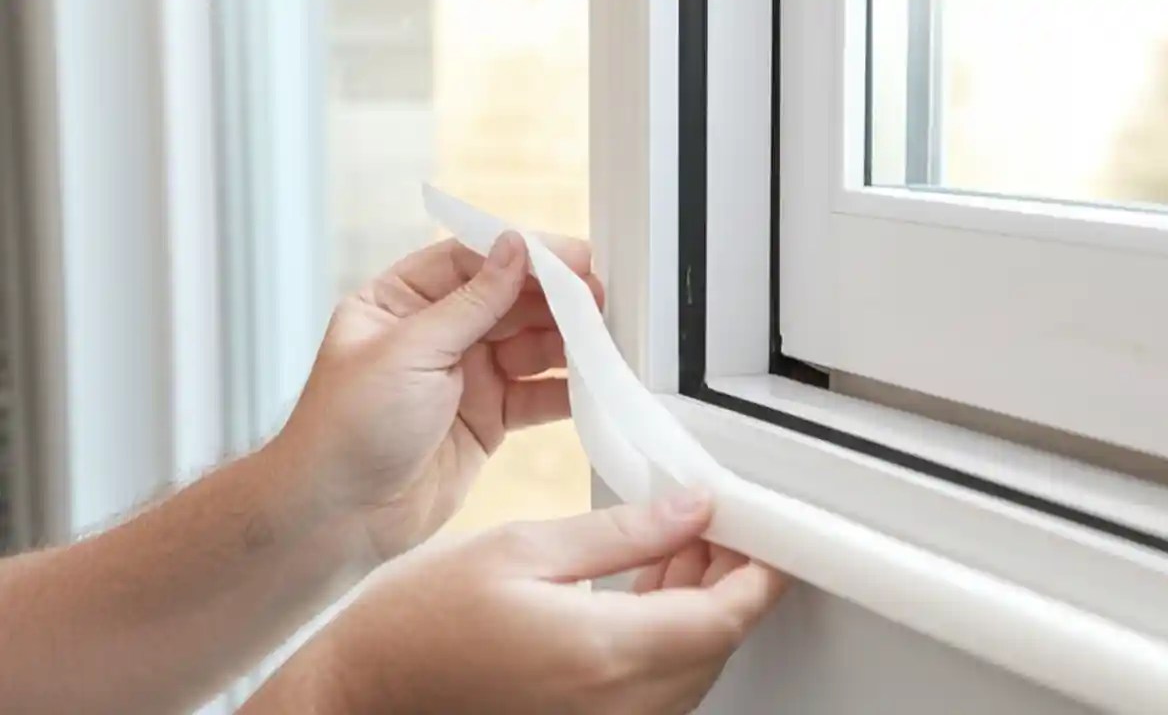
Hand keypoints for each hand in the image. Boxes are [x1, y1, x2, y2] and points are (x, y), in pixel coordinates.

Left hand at [275, 232, 599, 561]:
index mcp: (400, 302)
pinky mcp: (487, 420)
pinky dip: (566, 390)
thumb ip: (471, 301)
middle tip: (600, 300)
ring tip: (606, 341)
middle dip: (555, 300)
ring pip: (529, 347)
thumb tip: (515, 248)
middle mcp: (435, 334)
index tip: (572, 259)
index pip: (471, 261)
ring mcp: (464, 377)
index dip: (524, 256)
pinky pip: (536, 396)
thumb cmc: (347, 427)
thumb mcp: (410, 349)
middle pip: (509, 302)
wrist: (337, 518)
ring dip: (568, 343)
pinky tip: (594, 383)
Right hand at [287, 491, 788, 714]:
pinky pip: (654, 692)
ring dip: (698, 609)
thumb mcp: (521, 548)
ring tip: (676, 547)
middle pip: (716, 644)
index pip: (725, 616)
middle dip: (729, 581)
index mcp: (604, 654)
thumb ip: (620, 532)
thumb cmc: (417, 626)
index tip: (768, 537)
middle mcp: (615, 709)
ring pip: (690, 669)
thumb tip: (690, 508)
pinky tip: (644, 594)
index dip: (760, 572)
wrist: (362, 694)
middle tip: (714, 525)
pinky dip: (665, 641)